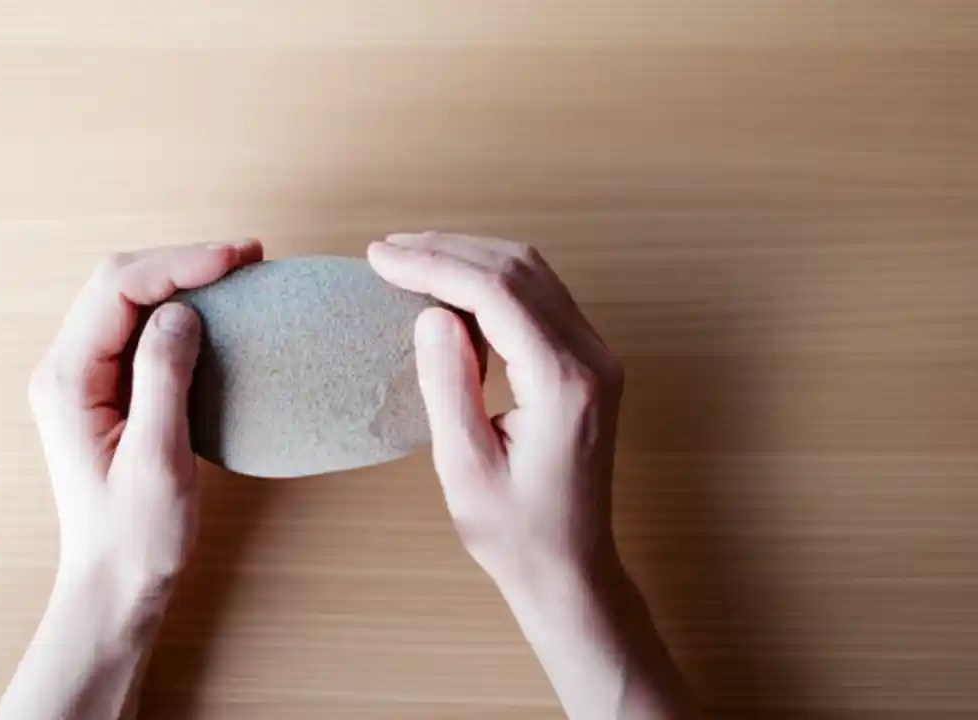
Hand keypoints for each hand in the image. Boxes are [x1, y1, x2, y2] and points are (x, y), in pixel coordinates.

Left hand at [0, 240, 262, 719]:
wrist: (114, 586)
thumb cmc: (135, 536)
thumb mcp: (158, 459)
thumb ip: (164, 378)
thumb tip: (182, 312)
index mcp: (68, 379)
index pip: (117, 289)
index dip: (178, 262)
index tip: (236, 259)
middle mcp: (66, 369)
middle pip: (118, 283)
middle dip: (181, 260)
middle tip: (248, 257)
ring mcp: (83, 378)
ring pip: (128, 299)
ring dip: (180, 278)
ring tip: (238, 272)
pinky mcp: (105, 391)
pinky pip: (136, 328)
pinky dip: (177, 308)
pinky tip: (214, 309)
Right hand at [368, 232, 622, 585]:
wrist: (569, 567)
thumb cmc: (515, 532)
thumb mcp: (465, 467)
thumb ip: (448, 385)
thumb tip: (430, 313)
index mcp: (563, 381)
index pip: (497, 292)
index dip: (434, 264)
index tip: (380, 258)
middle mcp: (591, 358)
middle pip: (520, 270)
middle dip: (449, 250)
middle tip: (388, 251)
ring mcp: (596, 358)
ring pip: (534, 275)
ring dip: (471, 258)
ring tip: (411, 260)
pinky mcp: (588, 364)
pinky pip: (541, 299)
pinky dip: (493, 282)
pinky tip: (451, 290)